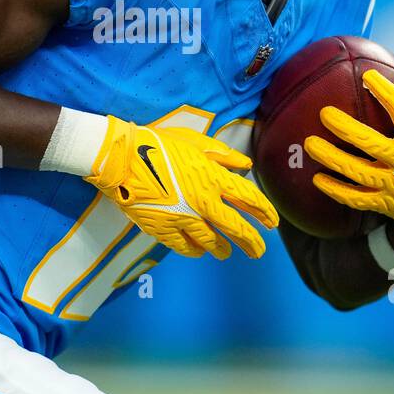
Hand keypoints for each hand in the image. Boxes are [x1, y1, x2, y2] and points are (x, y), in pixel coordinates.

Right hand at [85, 117, 278, 258]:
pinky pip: (184, 246)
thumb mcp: (194, 140)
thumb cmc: (157, 143)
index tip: (272, 222)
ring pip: (211, 241)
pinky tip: (199, 251)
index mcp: (212, 177)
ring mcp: (183, 218)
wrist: (121, 159)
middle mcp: (202, 202)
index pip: (248, 199)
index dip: (264, 212)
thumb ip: (222, 155)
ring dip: (222, 248)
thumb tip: (246, 165)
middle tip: (258, 251)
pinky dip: (195, 250)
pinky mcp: (163, 229)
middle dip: (251, 242)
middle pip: (236, 228)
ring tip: (226, 252)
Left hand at [304, 55, 393, 235]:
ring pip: (359, 173)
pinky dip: (337, 190)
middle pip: (373, 145)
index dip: (386, 94)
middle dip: (347, 129)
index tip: (367, 76)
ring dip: (333, 159)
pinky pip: (356, 198)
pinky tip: (316, 178)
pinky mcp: (384, 202)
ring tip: (309, 144)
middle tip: (324, 113)